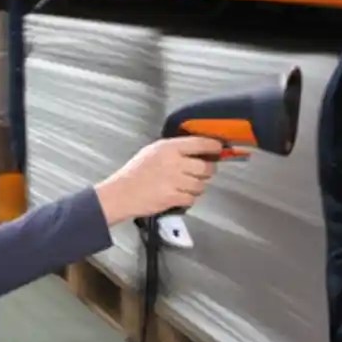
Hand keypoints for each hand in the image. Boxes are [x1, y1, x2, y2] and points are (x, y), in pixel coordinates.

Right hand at [94, 137, 222, 225]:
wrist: (122, 193)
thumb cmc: (135, 172)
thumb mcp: (153, 150)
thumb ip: (174, 149)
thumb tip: (196, 150)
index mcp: (169, 148)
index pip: (201, 143)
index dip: (214, 146)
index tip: (219, 148)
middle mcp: (174, 163)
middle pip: (206, 167)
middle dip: (207, 170)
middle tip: (203, 170)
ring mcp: (175, 181)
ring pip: (201, 184)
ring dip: (197, 186)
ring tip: (186, 184)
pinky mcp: (174, 197)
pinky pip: (192, 198)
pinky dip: (189, 198)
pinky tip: (179, 194)